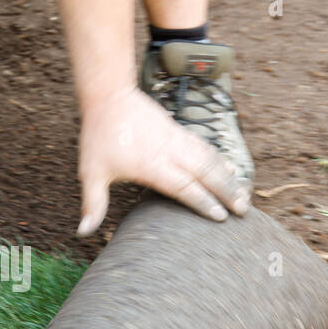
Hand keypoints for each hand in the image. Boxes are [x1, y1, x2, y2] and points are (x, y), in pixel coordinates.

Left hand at [76, 87, 250, 235]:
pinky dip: (220, 158)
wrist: (109, 97)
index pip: (184, 187)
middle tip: (244, 210)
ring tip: (244, 194)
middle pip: (206, 173)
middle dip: (227, 192)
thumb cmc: (99, 137)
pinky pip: (205, 146)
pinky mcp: (179, 130)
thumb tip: (83, 231)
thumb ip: (93, 203)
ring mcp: (177, 139)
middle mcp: (169, 151)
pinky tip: (231, 167)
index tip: (220, 216)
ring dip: (229, 176)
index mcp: (152, 165)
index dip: (203, 202)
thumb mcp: (91, 172)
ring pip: (210, 159)